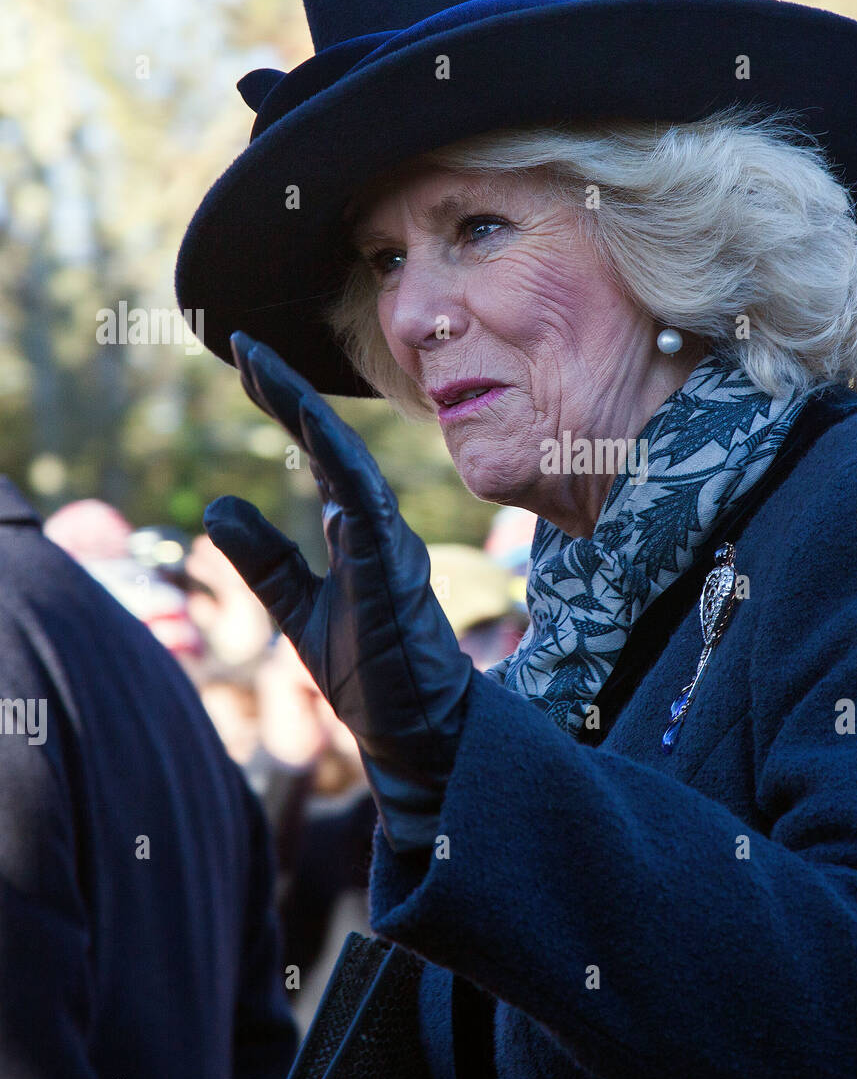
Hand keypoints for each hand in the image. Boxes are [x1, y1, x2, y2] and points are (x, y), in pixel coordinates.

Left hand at [203, 331, 473, 851]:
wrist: (418, 733)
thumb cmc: (371, 673)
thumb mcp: (298, 609)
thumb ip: (265, 560)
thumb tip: (217, 506)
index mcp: (356, 531)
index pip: (318, 453)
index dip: (283, 405)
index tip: (245, 360)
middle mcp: (378, 528)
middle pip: (331, 444)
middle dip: (287, 392)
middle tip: (241, 345)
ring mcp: (391, 548)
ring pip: (349, 466)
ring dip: (306, 416)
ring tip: (262, 371)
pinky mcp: (396, 576)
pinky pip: (369, 512)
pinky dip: (341, 472)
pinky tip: (312, 436)